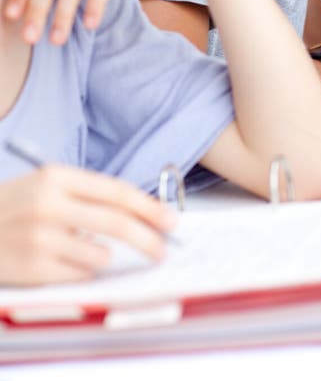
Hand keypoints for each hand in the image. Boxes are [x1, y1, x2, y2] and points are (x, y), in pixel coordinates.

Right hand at [0, 166, 176, 285]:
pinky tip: (62, 260)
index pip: (117, 192)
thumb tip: (142, 213)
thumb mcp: (49, 186)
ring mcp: (39, 239)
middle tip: (163, 249)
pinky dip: (82, 270)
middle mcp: (49, 205)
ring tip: (82, 247)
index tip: (171, 220)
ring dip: (105, 256)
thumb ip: (90, 195)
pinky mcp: (32, 269)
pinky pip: (79, 275)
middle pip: (116, 224)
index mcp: (57, 177)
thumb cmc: (17, 207)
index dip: (149, 208)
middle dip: (148, 238)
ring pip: (100, 254)